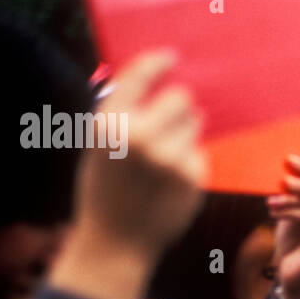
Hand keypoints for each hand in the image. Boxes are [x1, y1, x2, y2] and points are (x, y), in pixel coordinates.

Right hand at [72, 50, 206, 262]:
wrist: (116, 242)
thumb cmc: (105, 190)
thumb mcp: (99, 146)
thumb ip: (122, 114)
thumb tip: (153, 80)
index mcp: (109, 124)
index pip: (139, 76)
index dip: (157, 63)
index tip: (172, 57)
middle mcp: (140, 136)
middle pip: (181, 97)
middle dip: (176, 106)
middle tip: (167, 124)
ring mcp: (169, 157)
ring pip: (195, 122)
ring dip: (185, 132)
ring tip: (163, 160)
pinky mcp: (192, 176)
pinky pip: (200, 152)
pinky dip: (189, 162)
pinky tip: (170, 184)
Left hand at [267, 156, 299, 298]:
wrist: (293, 280)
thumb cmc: (293, 246)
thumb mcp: (294, 215)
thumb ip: (297, 196)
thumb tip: (287, 170)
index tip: (289, 160)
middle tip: (283, 179)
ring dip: (290, 199)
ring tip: (270, 201)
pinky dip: (290, 212)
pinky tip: (274, 213)